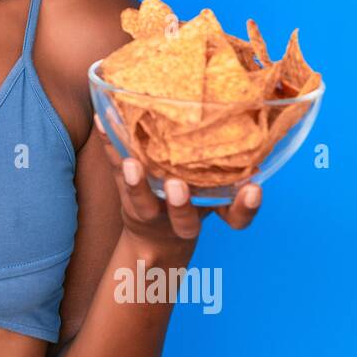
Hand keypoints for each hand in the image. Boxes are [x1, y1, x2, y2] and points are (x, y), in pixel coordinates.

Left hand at [93, 112, 260, 242]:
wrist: (153, 234)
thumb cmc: (194, 199)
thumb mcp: (217, 189)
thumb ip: (232, 172)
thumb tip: (254, 137)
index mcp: (210, 210)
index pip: (235, 217)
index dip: (245, 207)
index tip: (254, 189)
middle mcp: (179, 216)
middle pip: (184, 221)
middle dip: (180, 206)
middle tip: (177, 186)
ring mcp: (150, 206)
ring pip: (142, 203)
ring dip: (136, 184)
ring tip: (131, 164)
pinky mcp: (126, 190)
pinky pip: (115, 169)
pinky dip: (109, 145)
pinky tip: (102, 121)